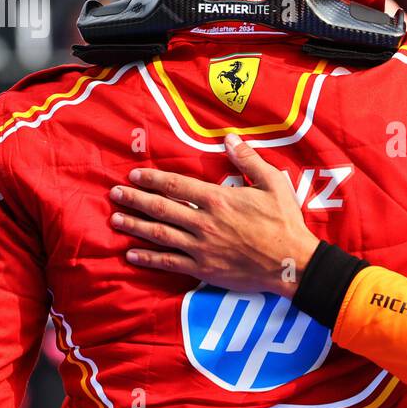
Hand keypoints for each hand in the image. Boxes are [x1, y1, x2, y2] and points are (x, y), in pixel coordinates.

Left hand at [109, 134, 319, 299]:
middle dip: (135, 200)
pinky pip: (169, 263)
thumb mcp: (273, 183)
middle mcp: (203, 222)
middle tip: (115, 194)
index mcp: (218, 199)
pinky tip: (132, 255)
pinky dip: (149, 259)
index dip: (152, 179)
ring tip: (115, 220)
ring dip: (135, 226)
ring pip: (160, 234)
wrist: (292, 264)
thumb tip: (230, 138)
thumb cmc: (284, 222)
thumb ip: (249, 160)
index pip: (176, 185)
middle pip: (161, 208)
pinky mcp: (203, 269)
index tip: (135, 175)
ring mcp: (201, 247)